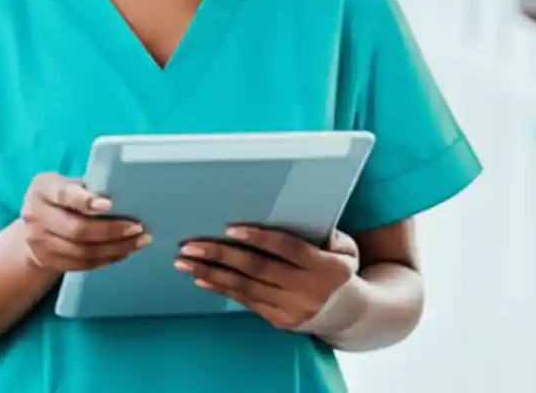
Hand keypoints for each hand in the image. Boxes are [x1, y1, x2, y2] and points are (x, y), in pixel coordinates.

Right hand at [19, 173, 149, 272]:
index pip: (64, 195)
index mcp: (43, 188)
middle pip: (76, 229)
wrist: (36, 225)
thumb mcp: (69, 183)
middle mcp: (35, 215)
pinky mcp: (48, 261)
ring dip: (115, 248)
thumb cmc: (64, 197)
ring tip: (139, 241)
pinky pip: (82, 264)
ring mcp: (39, 242)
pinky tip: (124, 251)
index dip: (85, 201)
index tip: (110, 205)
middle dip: (110, 230)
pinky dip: (107, 258)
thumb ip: (89, 187)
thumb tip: (126, 195)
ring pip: (82, 251)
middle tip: (137, 228)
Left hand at [176, 227, 360, 329]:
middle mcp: (307, 290)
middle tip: (190, 245)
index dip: (259, 238)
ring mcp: (292, 309)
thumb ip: (327, 233)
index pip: (287, 249)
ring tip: (185, 261)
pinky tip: (201, 278)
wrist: (350, 315)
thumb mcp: (347, 249)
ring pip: (245, 288)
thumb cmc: (340, 270)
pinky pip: (245, 301)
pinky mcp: (279, 321)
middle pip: (258, 269)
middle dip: (220, 255)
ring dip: (211, 273)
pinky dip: (221, 288)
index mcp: (326, 267)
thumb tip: (297, 214)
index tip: (230, 228)